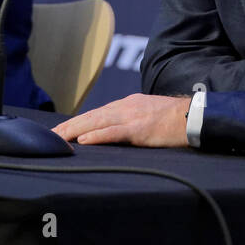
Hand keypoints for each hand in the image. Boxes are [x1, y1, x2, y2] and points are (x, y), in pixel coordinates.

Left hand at [52, 93, 190, 147]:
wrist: (194, 116)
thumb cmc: (174, 119)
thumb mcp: (148, 113)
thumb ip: (132, 118)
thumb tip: (117, 128)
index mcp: (127, 104)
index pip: (96, 113)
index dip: (77, 121)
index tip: (61, 130)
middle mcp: (125, 107)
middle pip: (91, 116)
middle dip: (69, 126)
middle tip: (51, 136)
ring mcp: (131, 117)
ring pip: (97, 122)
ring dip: (75, 130)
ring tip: (59, 138)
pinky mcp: (139, 129)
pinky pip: (114, 132)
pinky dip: (97, 135)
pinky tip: (84, 139)